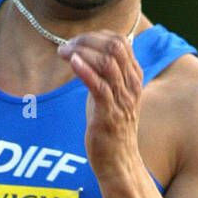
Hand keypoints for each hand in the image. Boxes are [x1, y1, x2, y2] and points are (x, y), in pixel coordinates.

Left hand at [57, 30, 143, 176]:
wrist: (118, 162)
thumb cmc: (110, 127)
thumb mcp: (110, 94)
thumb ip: (104, 73)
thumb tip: (86, 51)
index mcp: (133, 76)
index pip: (119, 41)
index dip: (95, 35)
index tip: (75, 43)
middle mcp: (131, 85)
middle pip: (114, 46)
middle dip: (87, 40)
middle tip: (66, 47)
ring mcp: (122, 100)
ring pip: (107, 62)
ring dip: (82, 52)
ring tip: (64, 53)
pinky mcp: (110, 115)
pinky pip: (99, 87)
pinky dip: (85, 71)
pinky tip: (73, 63)